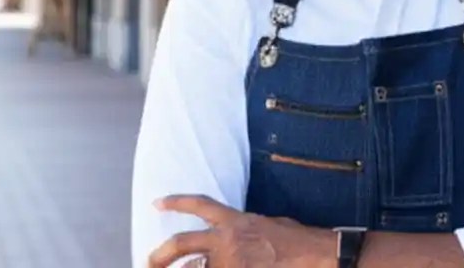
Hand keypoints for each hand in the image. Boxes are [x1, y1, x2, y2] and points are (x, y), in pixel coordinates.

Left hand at [148, 194, 331, 267]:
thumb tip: (232, 234)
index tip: (157, 203)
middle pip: (182, 243)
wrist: (314, 255)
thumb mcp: (266, 223)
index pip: (199, 205)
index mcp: (234, 220)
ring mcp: (230, 262)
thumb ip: (243, 227)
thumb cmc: (296, 239)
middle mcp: (226, 240)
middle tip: (149, 262)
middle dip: (160, 254)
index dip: (175, 202)